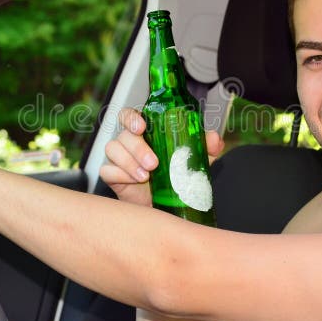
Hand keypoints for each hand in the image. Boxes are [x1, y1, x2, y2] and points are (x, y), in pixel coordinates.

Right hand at [100, 107, 223, 206]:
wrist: (168, 205)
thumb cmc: (178, 176)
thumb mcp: (196, 160)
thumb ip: (206, 146)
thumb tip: (213, 138)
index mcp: (146, 132)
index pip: (130, 115)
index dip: (131, 118)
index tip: (142, 127)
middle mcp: (129, 141)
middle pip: (124, 134)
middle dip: (138, 148)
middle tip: (153, 163)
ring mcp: (119, 158)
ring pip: (113, 149)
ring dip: (129, 161)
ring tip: (146, 176)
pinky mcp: (113, 176)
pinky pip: (107, 170)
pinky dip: (120, 174)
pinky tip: (134, 181)